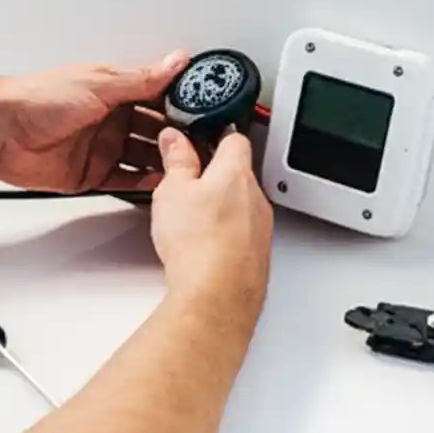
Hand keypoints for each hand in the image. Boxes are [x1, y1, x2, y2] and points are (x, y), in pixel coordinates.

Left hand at [0, 50, 188, 192]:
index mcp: (116, 91)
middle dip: (178, 138)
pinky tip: (162, 185)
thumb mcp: (99, 84)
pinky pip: (126, 181)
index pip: (158, 97)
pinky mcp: (92, 175)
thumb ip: (142, 78)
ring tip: (190, 168)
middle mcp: (112, 119)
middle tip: (205, 147)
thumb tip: (177, 60)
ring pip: (145, 158)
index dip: (182, 105)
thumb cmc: (38, 98)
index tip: (208, 113)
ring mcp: (103, 148)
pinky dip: (144, 185)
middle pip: (156, 130)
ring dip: (165, 163)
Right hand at [150, 128, 273, 308]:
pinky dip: (225, 235)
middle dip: (214, 175)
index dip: (216, 135)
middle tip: (185, 185)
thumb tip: (175, 139)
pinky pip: (242, 234)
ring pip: (241, 205)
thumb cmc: (199, 244)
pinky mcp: (258, 255)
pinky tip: (203, 247)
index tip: (199, 139)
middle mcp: (257, 197)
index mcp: (236, 173)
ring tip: (189, 222)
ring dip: (220, 207)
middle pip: (238, 173)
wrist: (217, 297)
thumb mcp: (172, 192)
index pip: (235, 139)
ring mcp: (261, 228)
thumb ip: (176, 161)